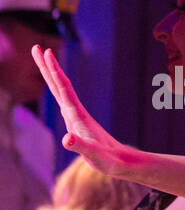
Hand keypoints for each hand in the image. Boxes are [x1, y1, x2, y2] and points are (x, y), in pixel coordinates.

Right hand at [31, 46, 128, 175]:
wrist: (123, 162)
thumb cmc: (108, 160)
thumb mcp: (93, 155)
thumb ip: (80, 146)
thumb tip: (67, 139)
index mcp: (77, 115)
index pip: (63, 88)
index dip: (54, 71)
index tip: (47, 52)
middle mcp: (76, 112)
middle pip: (59, 84)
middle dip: (47, 66)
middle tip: (36, 46)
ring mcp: (76, 116)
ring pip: (60, 90)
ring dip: (50, 74)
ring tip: (43, 59)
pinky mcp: (77, 122)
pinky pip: (63, 100)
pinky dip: (56, 89)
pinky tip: (54, 87)